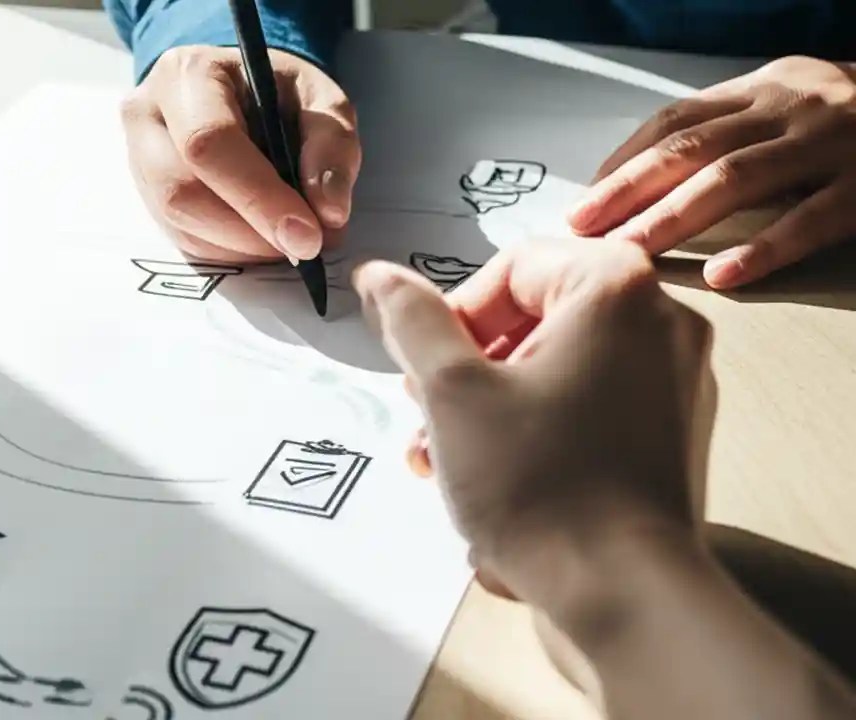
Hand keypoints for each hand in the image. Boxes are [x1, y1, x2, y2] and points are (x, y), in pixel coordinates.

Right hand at [119, 46, 359, 262]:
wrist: (241, 91)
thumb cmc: (278, 92)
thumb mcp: (320, 97)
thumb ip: (331, 145)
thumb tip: (327, 211)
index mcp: (189, 74)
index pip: (208, 143)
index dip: (257, 197)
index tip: (306, 235)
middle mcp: (148, 116)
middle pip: (181, 193)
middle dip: (249, 233)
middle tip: (304, 246)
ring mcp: (138, 160)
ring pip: (180, 225)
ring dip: (242, 248)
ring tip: (287, 240)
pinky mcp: (147, 197)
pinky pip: (183, 240)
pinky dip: (230, 252)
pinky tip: (261, 239)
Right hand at [353, 238, 713, 609]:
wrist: (626, 597)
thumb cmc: (536, 482)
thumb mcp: (451, 392)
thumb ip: (412, 320)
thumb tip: (377, 272)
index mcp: (617, 288)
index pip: (511, 267)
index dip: (452, 317)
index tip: (423, 375)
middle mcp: (662, 321)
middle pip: (535, 317)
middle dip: (465, 369)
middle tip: (424, 419)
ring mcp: (677, 381)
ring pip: (557, 368)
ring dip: (489, 405)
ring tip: (440, 462)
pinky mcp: (673, 436)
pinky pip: (590, 407)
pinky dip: (537, 429)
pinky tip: (490, 480)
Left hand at [568, 56, 855, 288]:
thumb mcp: (793, 110)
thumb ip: (733, 134)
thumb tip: (643, 182)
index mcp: (768, 87)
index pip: (676, 120)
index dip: (625, 161)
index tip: (586, 201)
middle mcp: (795, 105)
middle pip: (692, 148)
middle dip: (630, 191)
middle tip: (584, 231)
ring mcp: (835, 142)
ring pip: (737, 179)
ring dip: (674, 218)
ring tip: (630, 254)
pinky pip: (812, 219)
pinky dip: (765, 247)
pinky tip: (724, 274)